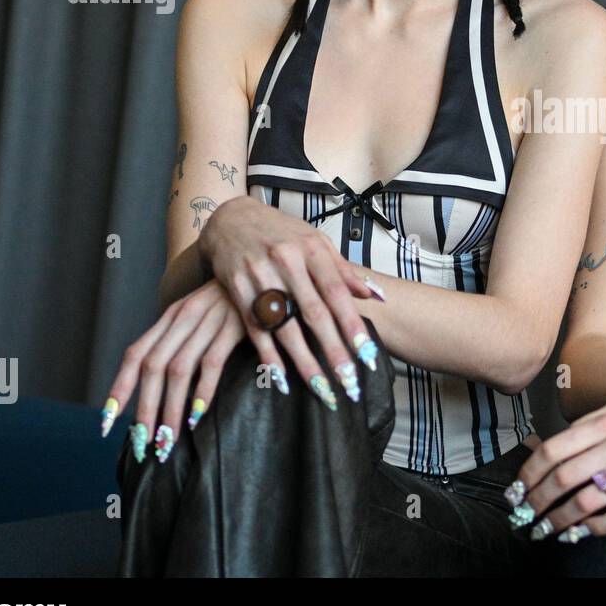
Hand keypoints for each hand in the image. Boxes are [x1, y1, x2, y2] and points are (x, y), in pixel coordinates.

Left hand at [102, 278, 248, 461]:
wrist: (264, 271)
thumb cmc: (233, 302)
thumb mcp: (200, 315)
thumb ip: (180, 339)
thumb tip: (160, 382)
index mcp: (171, 316)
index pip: (135, 353)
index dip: (120, 387)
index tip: (107, 420)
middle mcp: (183, 317)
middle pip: (153, 366)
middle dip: (146, 407)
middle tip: (145, 442)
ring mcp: (208, 320)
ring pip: (178, 370)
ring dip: (171, 408)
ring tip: (169, 438)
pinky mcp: (234, 326)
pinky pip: (211, 363)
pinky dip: (202, 391)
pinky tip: (197, 415)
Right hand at [198, 195, 383, 405]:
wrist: (231, 217)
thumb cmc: (282, 233)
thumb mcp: (315, 241)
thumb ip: (343, 270)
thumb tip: (374, 295)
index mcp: (311, 249)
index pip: (336, 292)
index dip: (352, 324)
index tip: (367, 354)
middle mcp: (286, 261)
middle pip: (313, 313)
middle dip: (333, 350)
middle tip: (349, 381)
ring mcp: (258, 274)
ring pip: (284, 326)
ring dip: (304, 360)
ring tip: (321, 388)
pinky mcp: (236, 287)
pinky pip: (254, 327)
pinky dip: (268, 354)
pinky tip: (281, 377)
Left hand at [507, 401, 605, 540]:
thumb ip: (585, 426)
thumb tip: (544, 447)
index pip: (555, 450)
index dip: (530, 473)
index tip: (517, 491)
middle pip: (565, 478)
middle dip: (538, 501)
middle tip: (526, 516)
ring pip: (587, 501)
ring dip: (560, 520)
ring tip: (547, 530)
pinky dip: (593, 528)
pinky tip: (581, 532)